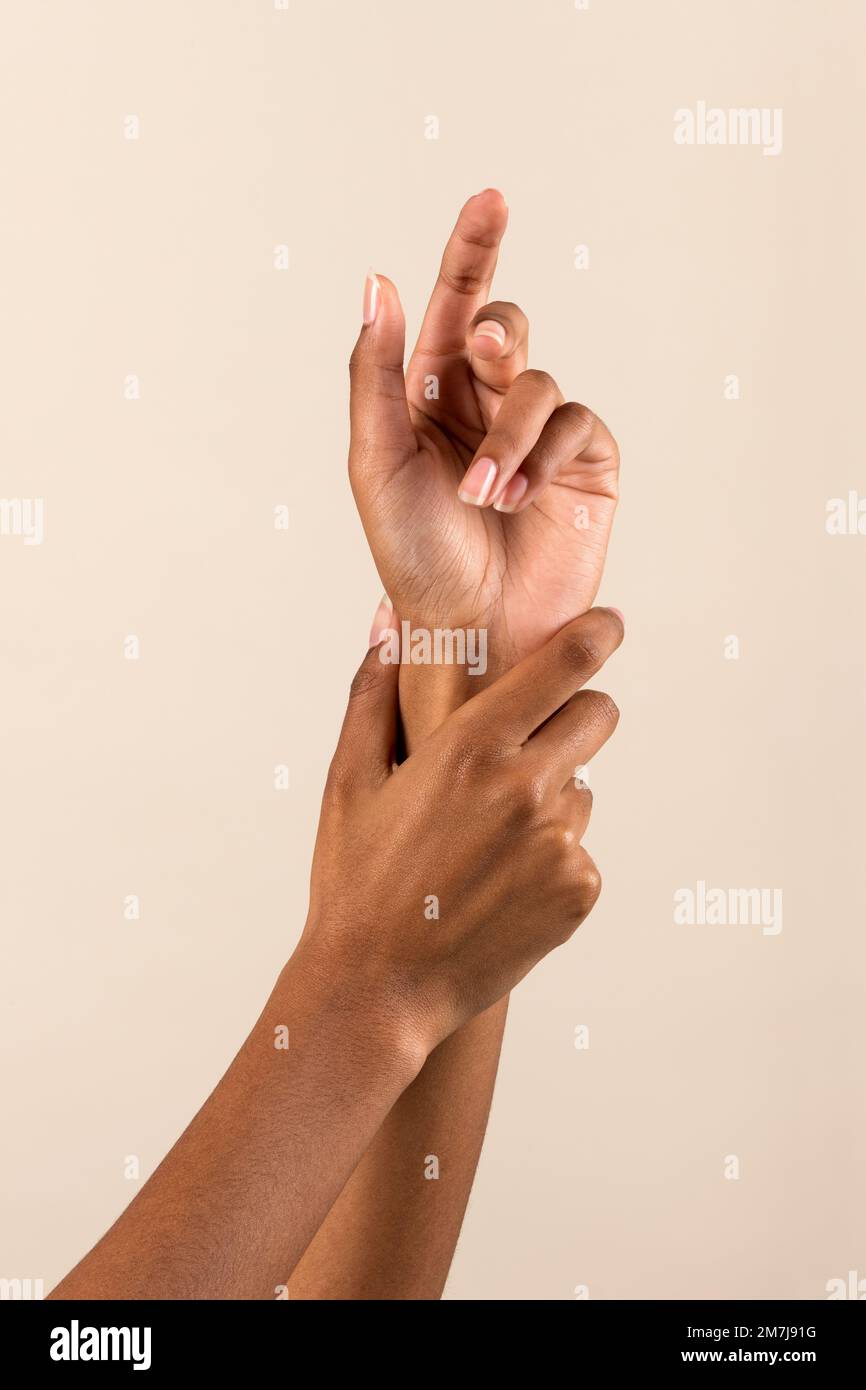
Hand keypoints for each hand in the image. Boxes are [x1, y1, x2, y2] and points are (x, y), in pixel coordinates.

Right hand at [299, 607, 623, 1056]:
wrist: (377, 991)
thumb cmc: (354, 882)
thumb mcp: (348, 781)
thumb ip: (374, 691)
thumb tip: (388, 620)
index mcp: (470, 747)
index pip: (566, 663)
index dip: (596, 634)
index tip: (607, 624)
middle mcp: (526, 788)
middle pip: (599, 716)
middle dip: (575, 717)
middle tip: (533, 742)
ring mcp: (559, 844)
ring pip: (583, 791)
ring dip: (551, 800)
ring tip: (485, 844)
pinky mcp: (579, 891)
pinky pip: (579, 851)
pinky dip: (550, 860)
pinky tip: (498, 887)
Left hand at [349, 189, 619, 672]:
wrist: (469, 628)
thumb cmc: (413, 555)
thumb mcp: (375, 461)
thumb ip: (375, 373)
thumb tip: (379, 281)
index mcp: (431, 394)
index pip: (455, 305)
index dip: (472, 247)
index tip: (490, 196)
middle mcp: (487, 403)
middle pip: (506, 322)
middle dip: (499, 330)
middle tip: (488, 353)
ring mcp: (539, 432)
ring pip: (537, 381)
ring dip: (508, 435)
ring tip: (482, 493)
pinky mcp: (584, 463)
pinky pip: (576, 423)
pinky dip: (544, 455)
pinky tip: (518, 499)